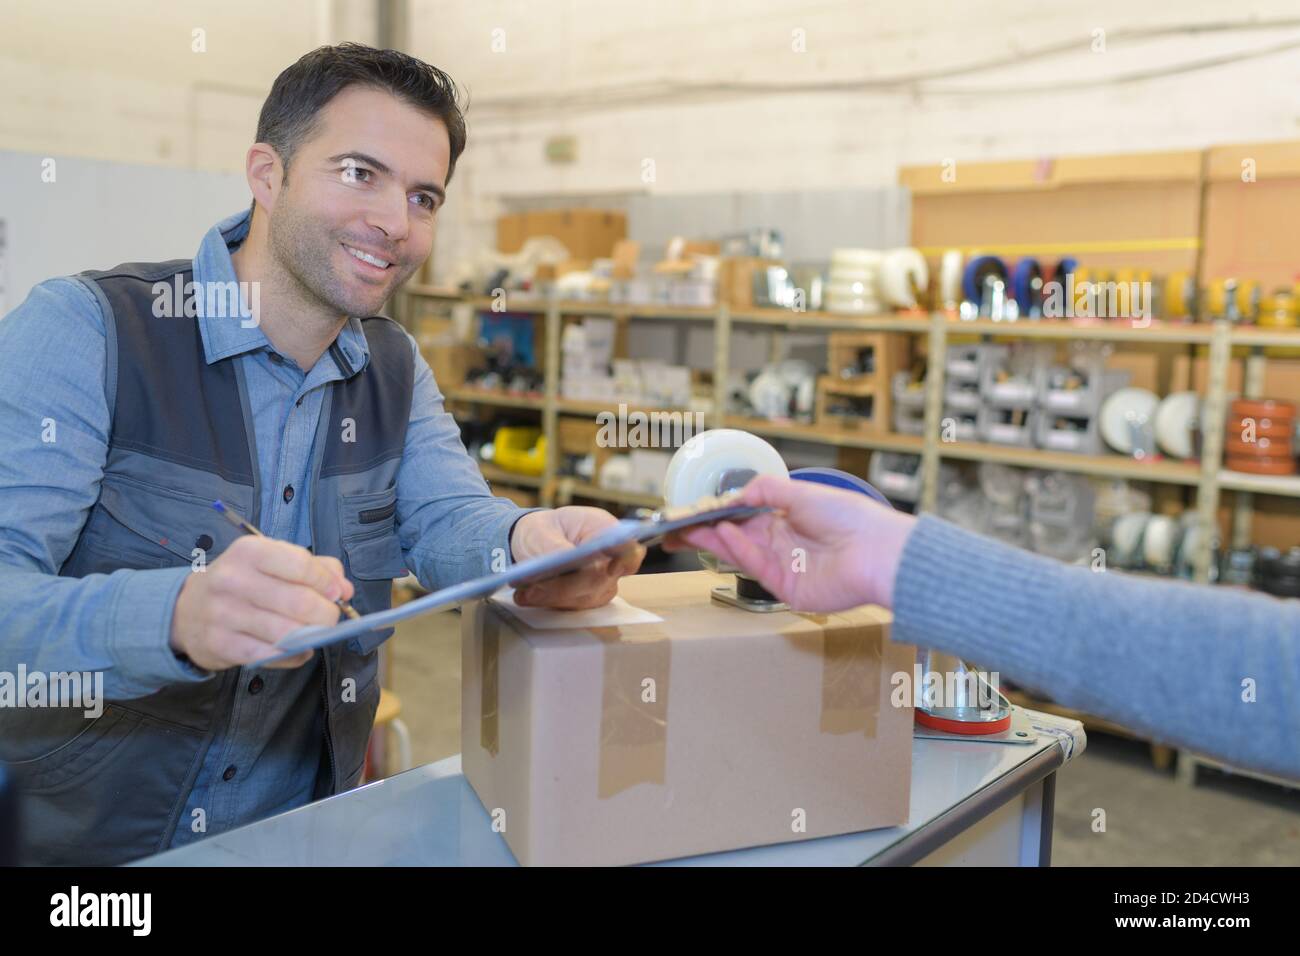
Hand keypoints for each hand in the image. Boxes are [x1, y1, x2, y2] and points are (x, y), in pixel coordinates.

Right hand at [170, 535, 353, 670]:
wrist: (186, 609)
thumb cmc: (242, 582)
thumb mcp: (273, 561)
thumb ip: (316, 568)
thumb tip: (344, 590)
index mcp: (249, 551)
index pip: (301, 565)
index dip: (327, 582)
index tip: (338, 593)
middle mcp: (233, 580)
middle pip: (300, 603)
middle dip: (327, 614)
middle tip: (330, 618)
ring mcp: (224, 614)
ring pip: (289, 633)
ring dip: (312, 637)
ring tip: (314, 633)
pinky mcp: (220, 645)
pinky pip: (272, 656)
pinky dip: (294, 655)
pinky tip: (296, 648)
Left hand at [509, 507, 644, 608]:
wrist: (533, 544)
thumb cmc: (544, 531)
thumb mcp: (542, 530)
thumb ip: (556, 546)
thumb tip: (563, 558)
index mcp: (605, 532)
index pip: (629, 550)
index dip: (626, 560)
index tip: (611, 567)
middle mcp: (610, 562)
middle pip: (601, 581)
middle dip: (567, 586)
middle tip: (536, 587)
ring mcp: (601, 584)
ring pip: (583, 598)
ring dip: (553, 597)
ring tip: (525, 592)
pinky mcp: (587, 600)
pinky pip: (570, 608)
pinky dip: (547, 603)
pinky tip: (526, 597)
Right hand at [663, 474, 915, 611]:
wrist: (879, 552)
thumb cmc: (852, 518)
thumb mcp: (803, 493)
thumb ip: (767, 490)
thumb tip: (737, 492)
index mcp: (788, 520)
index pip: (744, 516)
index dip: (718, 512)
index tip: (693, 509)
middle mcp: (783, 544)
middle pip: (735, 537)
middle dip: (705, 530)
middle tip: (675, 526)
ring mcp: (783, 567)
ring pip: (740, 552)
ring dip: (714, 540)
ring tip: (688, 528)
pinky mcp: (787, 589)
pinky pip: (757, 567)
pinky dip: (739, 550)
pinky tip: (724, 533)